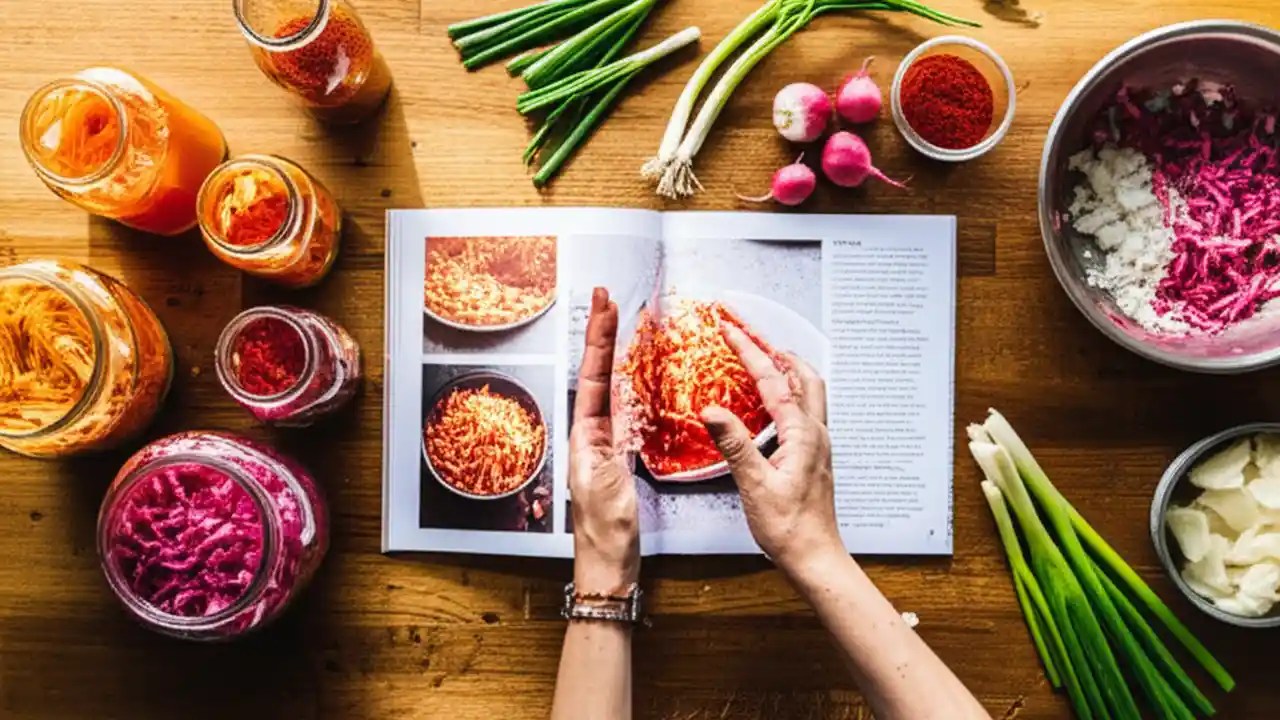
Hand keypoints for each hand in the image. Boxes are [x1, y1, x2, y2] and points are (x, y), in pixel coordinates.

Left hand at [569, 288, 638, 592]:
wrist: (608, 567)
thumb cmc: (606, 534)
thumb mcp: (611, 484)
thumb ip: (616, 444)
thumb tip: (620, 405)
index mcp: (585, 437)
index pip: (594, 376)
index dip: (600, 340)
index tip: (605, 307)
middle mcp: (592, 434)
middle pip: (599, 372)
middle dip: (602, 333)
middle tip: (607, 297)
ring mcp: (606, 442)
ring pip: (611, 386)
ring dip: (613, 352)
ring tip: (616, 319)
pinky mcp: (621, 455)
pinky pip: (624, 410)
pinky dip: (629, 383)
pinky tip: (632, 370)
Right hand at [700, 323, 839, 574]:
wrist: (814, 556)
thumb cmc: (789, 527)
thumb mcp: (754, 484)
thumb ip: (734, 444)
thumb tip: (712, 410)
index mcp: (802, 434)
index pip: (772, 381)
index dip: (749, 351)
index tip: (730, 330)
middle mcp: (815, 433)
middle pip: (803, 376)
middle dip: (776, 351)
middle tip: (750, 337)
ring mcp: (816, 444)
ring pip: (808, 392)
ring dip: (786, 370)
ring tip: (761, 359)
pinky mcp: (812, 456)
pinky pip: (803, 411)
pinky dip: (787, 393)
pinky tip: (770, 404)